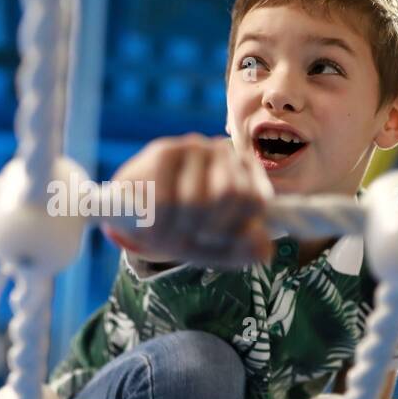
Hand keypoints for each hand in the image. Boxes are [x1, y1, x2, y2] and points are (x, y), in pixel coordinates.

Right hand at [104, 134, 272, 267]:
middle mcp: (224, 151)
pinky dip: (158, 225)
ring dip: (179, 231)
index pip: (256, 201)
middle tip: (189, 241)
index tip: (215, 241)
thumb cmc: (184, 227)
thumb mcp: (218, 246)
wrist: (133, 209)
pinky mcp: (164, 151)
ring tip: (167, 236)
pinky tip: (150, 228)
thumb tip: (264, 251)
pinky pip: (165, 200)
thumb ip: (245, 250)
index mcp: (246, 171)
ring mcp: (194, 147)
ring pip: (195, 200)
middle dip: (208, 230)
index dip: (234, 231)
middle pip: (229, 193)